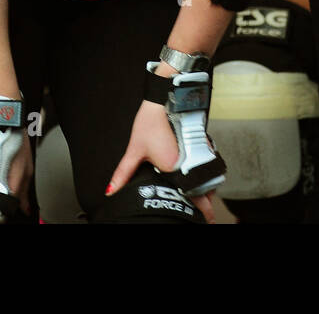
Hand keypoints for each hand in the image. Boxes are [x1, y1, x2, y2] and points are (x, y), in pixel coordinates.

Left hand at [107, 99, 216, 222]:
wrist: (166, 99)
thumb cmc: (151, 121)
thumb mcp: (135, 149)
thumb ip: (124, 173)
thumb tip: (111, 190)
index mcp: (173, 167)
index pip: (193, 195)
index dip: (203, 210)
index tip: (207, 219)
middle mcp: (188, 163)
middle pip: (202, 188)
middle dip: (203, 200)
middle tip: (202, 210)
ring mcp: (197, 153)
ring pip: (206, 177)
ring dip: (205, 187)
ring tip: (202, 196)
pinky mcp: (201, 145)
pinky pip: (205, 165)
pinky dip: (205, 173)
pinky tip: (200, 176)